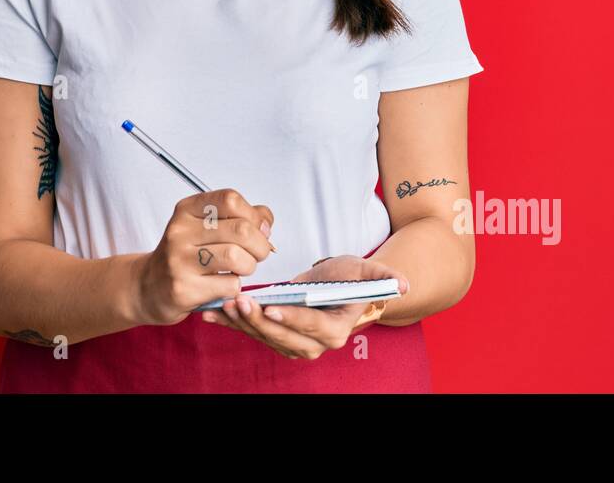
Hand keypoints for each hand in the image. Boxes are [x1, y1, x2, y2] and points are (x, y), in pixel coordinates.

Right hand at [132, 188, 274, 325]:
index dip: (254, 215)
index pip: (230, 199)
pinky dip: (235, 287)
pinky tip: (223, 284)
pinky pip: (229, 285)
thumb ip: (240, 217)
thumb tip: (266, 222)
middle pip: (241, 229)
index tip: (259, 228)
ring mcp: (180, 261)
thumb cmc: (185, 255)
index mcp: (187, 210)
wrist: (149, 286)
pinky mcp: (184, 289)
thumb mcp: (205, 226)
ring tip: (240, 269)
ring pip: (237, 257)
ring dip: (249, 266)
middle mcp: (180, 231)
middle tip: (257, 254)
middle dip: (260, 245)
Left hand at [201, 255, 408, 358]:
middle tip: (240, 303)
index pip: (313, 328)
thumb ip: (384, 276)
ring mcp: (291, 341)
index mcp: (336, 329)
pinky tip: (210, 314)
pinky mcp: (274, 333)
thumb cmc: (353, 278)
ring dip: (241, 323)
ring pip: (264, 335)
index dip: (292, 319)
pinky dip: (229, 323)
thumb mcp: (369, 271)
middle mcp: (313, 343)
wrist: (339, 286)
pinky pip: (250, 330)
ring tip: (222, 305)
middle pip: (283, 336)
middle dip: (259, 322)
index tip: (272, 308)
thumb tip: (403, 283)